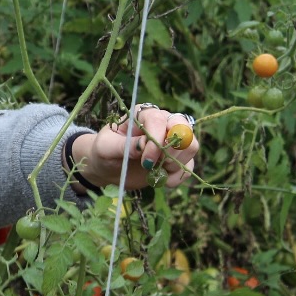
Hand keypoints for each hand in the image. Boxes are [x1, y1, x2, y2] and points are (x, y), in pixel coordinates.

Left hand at [69, 105, 198, 191]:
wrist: (108, 168)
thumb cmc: (104, 151)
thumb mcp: (106, 148)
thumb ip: (124, 146)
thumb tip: (144, 145)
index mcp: (143, 114)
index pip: (159, 120)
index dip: (156, 141)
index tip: (146, 161)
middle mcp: (162, 123)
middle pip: (184, 128)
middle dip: (172, 151)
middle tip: (153, 166)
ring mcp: (172, 141)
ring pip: (191, 146)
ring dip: (176, 163)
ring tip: (155, 172)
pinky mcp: (177, 158)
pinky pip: (189, 165)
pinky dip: (177, 176)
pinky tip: (162, 181)